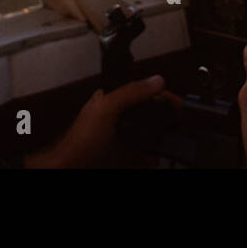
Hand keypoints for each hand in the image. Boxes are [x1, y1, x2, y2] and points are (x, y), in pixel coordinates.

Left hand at [24, 75, 172, 167]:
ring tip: (170, 143)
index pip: (142, 91)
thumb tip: (156, 80)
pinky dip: (149, 157)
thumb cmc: (80, 139)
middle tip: (178, 124)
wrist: (68, 167)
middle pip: (146, 112)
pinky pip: (139, 154)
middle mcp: (116, 116)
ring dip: (158, 138)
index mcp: (112, 99)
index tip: (177, 104)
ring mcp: (117, 136)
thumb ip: (131, 92)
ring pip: (145, 133)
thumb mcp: (108, 109)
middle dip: (163, 117)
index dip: (161, 95)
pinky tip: (154, 160)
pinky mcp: (118, 155)